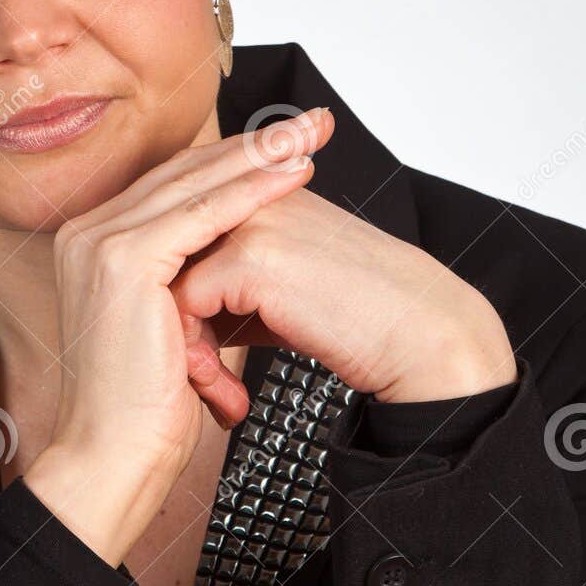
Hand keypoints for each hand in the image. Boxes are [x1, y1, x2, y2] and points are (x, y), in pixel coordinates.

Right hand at [23, 108, 331, 563]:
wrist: (111, 459)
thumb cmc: (144, 412)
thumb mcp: (174, 333)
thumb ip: (193, 290)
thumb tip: (240, 273)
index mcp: (95, 246)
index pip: (175, 185)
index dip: (235, 161)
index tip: (289, 144)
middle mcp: (88, 234)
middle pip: (186, 172)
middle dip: (255, 145)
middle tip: (311, 122)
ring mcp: (100, 243)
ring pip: (197, 184)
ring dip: (261, 156)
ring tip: (312, 136)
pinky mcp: (123, 260)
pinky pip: (201, 214)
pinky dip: (251, 191)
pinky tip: (292, 173)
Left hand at [169, 111, 516, 410]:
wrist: (417, 335)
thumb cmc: (360, 320)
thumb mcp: (288, 290)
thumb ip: (236, 287)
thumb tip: (184, 309)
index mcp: (264, 193)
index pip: (186, 235)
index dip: (179, 297)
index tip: (196, 356)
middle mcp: (253, 197)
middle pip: (169, 256)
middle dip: (174, 322)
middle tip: (196, 379)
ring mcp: (250, 222)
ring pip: (167, 280)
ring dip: (183, 344)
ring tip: (212, 390)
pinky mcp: (250, 257)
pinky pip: (185, 305)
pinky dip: (197, 356)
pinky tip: (224, 392)